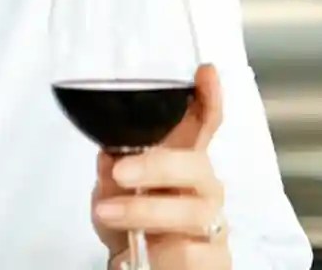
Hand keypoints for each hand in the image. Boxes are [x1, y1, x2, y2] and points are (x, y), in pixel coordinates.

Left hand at [91, 64, 230, 269]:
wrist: (144, 269)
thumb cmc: (133, 225)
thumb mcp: (111, 196)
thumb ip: (110, 176)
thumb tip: (109, 158)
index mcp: (180, 164)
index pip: (203, 126)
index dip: (208, 98)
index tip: (205, 72)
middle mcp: (202, 188)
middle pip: (197, 164)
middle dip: (157, 165)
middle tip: (119, 171)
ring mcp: (213, 224)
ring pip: (192, 211)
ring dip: (144, 210)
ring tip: (107, 213)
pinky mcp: (214, 259)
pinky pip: (195, 253)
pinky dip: (162, 248)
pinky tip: (142, 249)